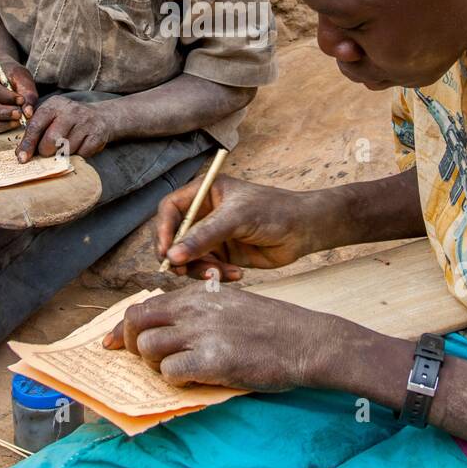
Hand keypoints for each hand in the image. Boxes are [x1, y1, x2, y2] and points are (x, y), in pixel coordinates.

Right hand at [0, 60, 37, 133]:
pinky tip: (10, 124)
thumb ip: (27, 92)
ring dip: (1, 124)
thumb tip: (28, 113)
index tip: (22, 100)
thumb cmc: (10, 74)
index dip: (7, 97)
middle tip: (20, 115)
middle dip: (3, 113)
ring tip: (17, 122)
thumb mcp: (21, 76)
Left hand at [16, 95, 114, 160]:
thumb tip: (21, 154)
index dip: (28, 144)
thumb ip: (35, 130)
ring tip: (67, 146)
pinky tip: (80, 146)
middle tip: (48, 151)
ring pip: (67, 149)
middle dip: (46, 151)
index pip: (36, 125)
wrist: (101, 117)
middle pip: (51, 140)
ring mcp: (86, 122)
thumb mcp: (51, 117)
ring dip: (64, 153)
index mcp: (54, 105)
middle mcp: (70, 111)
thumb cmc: (68, 120)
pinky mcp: (97, 135)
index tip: (22, 158)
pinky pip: (82, 154)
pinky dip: (79, 155)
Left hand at [103, 284, 329, 390]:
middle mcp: (195, 308)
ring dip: (157, 366)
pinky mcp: (212, 360)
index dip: (121, 329)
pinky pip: (170, 373)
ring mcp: (202, 333)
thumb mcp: (231, 304)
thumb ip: (198, 312)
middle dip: (131, 346)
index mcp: (198, 293)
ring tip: (181, 370)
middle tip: (146, 362)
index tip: (110, 344)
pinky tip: (196, 379)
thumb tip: (163, 331)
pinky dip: (176, 381)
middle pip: (135, 324)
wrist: (307, 341)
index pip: (142, 306)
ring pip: (148, 350)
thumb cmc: (272, 327)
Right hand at [156, 175, 322, 279]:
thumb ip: (204, 237)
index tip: (165, 252)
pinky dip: (216, 275)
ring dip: (200, 269)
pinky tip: (236, 274)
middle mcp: (204, 213)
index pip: (170, 209)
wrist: (303, 230)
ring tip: (219, 274)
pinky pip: (206, 269)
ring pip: (188, 257)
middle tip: (183, 271)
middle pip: (173, 237)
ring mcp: (212, 235)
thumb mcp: (236, 219)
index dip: (162, 230)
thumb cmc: (273, 211)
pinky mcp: (222, 255)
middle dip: (179, 255)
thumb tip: (172, 255)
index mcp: (203, 192)